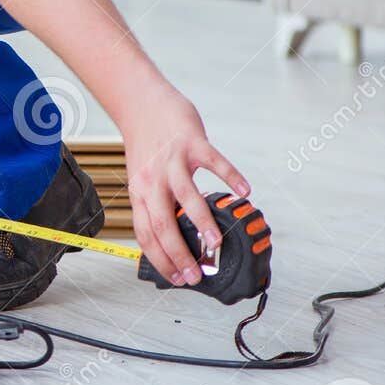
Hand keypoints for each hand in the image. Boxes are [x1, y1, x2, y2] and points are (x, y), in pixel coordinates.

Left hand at [121, 89, 250, 285]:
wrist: (142, 105)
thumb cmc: (147, 147)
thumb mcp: (144, 180)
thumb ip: (158, 205)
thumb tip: (177, 239)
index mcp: (140, 193)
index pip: (146, 234)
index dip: (160, 259)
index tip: (178, 278)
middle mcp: (152, 179)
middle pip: (162, 223)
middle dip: (179, 253)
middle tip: (197, 273)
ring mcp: (172, 161)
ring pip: (187, 196)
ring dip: (202, 222)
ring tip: (216, 242)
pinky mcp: (192, 142)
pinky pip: (214, 162)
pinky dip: (231, 176)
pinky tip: (244, 191)